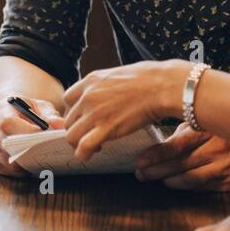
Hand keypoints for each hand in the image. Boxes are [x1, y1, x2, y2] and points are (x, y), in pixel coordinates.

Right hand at [0, 97, 64, 175]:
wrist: (13, 116)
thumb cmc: (29, 112)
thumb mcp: (40, 108)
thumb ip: (50, 115)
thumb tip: (59, 125)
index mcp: (0, 109)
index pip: (8, 122)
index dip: (25, 131)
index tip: (42, 136)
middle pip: (4, 143)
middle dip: (26, 150)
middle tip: (45, 153)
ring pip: (5, 159)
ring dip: (23, 162)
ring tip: (41, 159)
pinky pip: (3, 170)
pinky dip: (18, 171)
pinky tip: (30, 165)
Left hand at [62, 60, 187, 162]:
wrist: (161, 86)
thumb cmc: (149, 79)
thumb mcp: (118, 74)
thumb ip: (106, 85)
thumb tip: (109, 94)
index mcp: (91, 80)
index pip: (68, 99)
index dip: (74, 112)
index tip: (83, 119)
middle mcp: (88, 96)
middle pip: (69, 120)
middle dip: (77, 130)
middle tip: (90, 135)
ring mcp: (95, 112)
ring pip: (72, 136)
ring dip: (79, 144)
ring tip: (92, 146)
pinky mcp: (106, 128)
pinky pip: (84, 146)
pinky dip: (83, 154)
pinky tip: (89, 156)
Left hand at [135, 124, 229, 190]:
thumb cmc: (222, 128)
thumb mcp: (202, 121)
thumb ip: (182, 132)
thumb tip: (153, 149)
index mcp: (211, 129)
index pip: (178, 145)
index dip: (156, 155)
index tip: (140, 162)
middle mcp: (222, 148)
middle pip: (181, 164)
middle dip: (157, 170)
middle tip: (141, 173)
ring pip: (191, 180)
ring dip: (168, 180)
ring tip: (154, 178)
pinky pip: (204, 188)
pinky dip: (186, 187)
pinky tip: (175, 183)